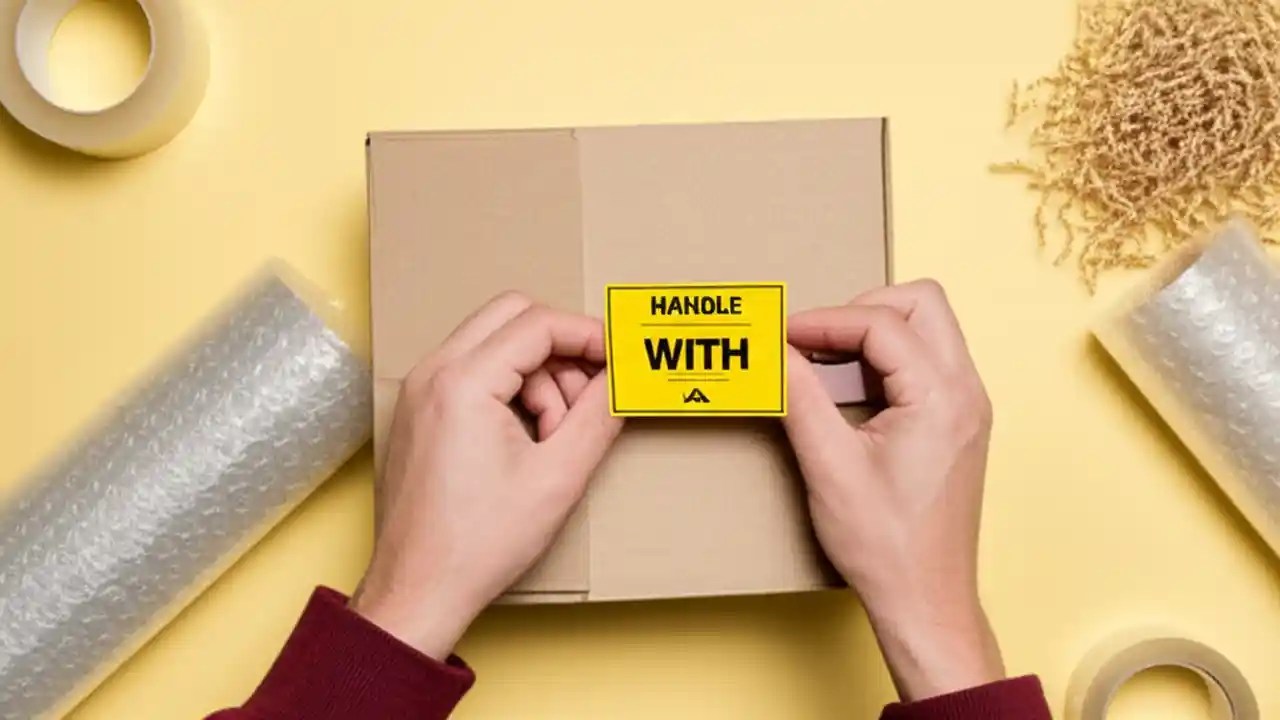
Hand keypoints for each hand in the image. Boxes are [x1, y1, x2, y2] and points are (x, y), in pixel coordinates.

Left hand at [351, 292, 622, 658]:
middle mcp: (431, 374)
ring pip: (493, 345)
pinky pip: (472, 373)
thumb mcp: (558, 477)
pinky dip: (509, 391)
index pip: (537, 324)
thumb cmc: (478, 543)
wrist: (418, 590)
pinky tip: (528, 441)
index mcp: (462, 382)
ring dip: (536, 376)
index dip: (588, 335)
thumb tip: (622, 379)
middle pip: (511, 317)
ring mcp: (419, 392)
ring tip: (554, 437)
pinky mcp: (418, 412)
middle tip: (587, 395)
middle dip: (559, 350)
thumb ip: (598, 416)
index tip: (618, 359)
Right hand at [782, 280, 1004, 700]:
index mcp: (942, 397)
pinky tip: (850, 387)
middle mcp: (966, 392)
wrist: (925, 599)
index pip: (881, 324)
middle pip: (921, 303)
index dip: (823, 321)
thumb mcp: (829, 466)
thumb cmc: (886, 545)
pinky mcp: (958, 422)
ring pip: (928, 327)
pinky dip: (887, 358)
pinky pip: (927, 361)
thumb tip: (774, 352)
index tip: (782, 336)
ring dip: (875, 330)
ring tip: (827, 361)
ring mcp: (968, 406)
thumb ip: (800, 397)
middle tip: (814, 339)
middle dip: (860, 309)